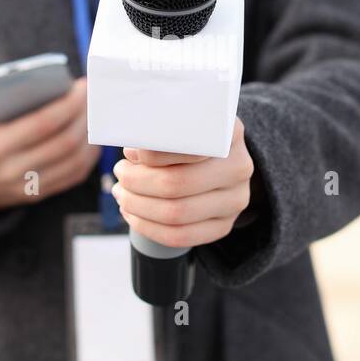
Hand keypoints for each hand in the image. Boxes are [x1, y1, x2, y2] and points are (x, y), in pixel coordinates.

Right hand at [0, 76, 100, 213]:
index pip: (43, 124)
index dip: (68, 104)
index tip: (81, 86)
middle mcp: (13, 170)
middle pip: (65, 142)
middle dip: (85, 116)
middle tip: (94, 96)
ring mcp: (27, 186)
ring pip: (74, 161)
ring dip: (90, 135)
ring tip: (94, 113)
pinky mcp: (36, 194)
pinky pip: (72, 177)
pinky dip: (88, 157)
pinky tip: (90, 138)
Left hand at [111, 117, 255, 249]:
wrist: (220, 161)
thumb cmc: (192, 139)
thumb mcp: (182, 123)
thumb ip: (161, 131)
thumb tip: (133, 151)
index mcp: (229, 134)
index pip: (187, 147)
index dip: (152, 154)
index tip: (130, 151)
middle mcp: (239, 168)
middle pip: (176, 184)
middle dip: (136, 182)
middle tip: (120, 173)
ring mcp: (235, 200)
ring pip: (176, 214)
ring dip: (137, 206)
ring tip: (122, 193)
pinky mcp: (224, 225)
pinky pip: (180, 237)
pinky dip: (147, 227)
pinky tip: (132, 213)